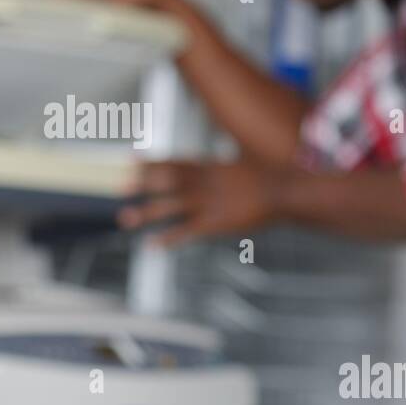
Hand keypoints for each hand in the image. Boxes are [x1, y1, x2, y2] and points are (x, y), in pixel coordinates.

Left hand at [118, 160, 276, 247]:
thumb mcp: (241, 166)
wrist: (285, 189)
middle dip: (143, 183)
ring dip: (147, 211)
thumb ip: (221, 169)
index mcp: (210, 167)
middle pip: (168, 181)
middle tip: (120, 186)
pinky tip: (152, 244)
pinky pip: (188, 230)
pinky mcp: (217, 222)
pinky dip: (169, 238)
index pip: (175, 162)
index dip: (152, 162)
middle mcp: (205, 181)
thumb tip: (210, 168)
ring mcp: (210, 202)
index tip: (131, 160)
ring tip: (125, 217)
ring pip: (172, 206)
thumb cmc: (268, 177)